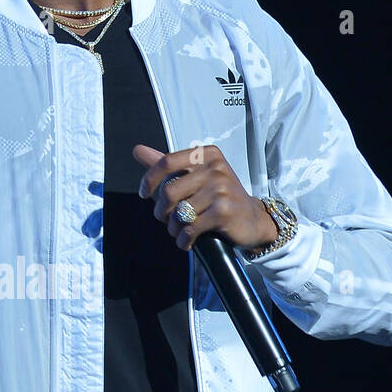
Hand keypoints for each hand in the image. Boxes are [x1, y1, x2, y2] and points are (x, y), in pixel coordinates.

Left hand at [133, 143, 277, 251]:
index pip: (167, 162)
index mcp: (206, 155)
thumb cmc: (219, 197)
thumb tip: (138, 150)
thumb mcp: (196, 176)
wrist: (253, 220)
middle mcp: (215, 168)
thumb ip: (168, 165)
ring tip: (179, 231)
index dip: (149, 180)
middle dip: (161, 211)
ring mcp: (221, 189)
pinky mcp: (223, 211)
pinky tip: (186, 241)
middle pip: (169, 191)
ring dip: (174, 228)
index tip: (144, 194)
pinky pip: (190, 228)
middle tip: (166, 220)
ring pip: (179, 213)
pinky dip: (183, 239)